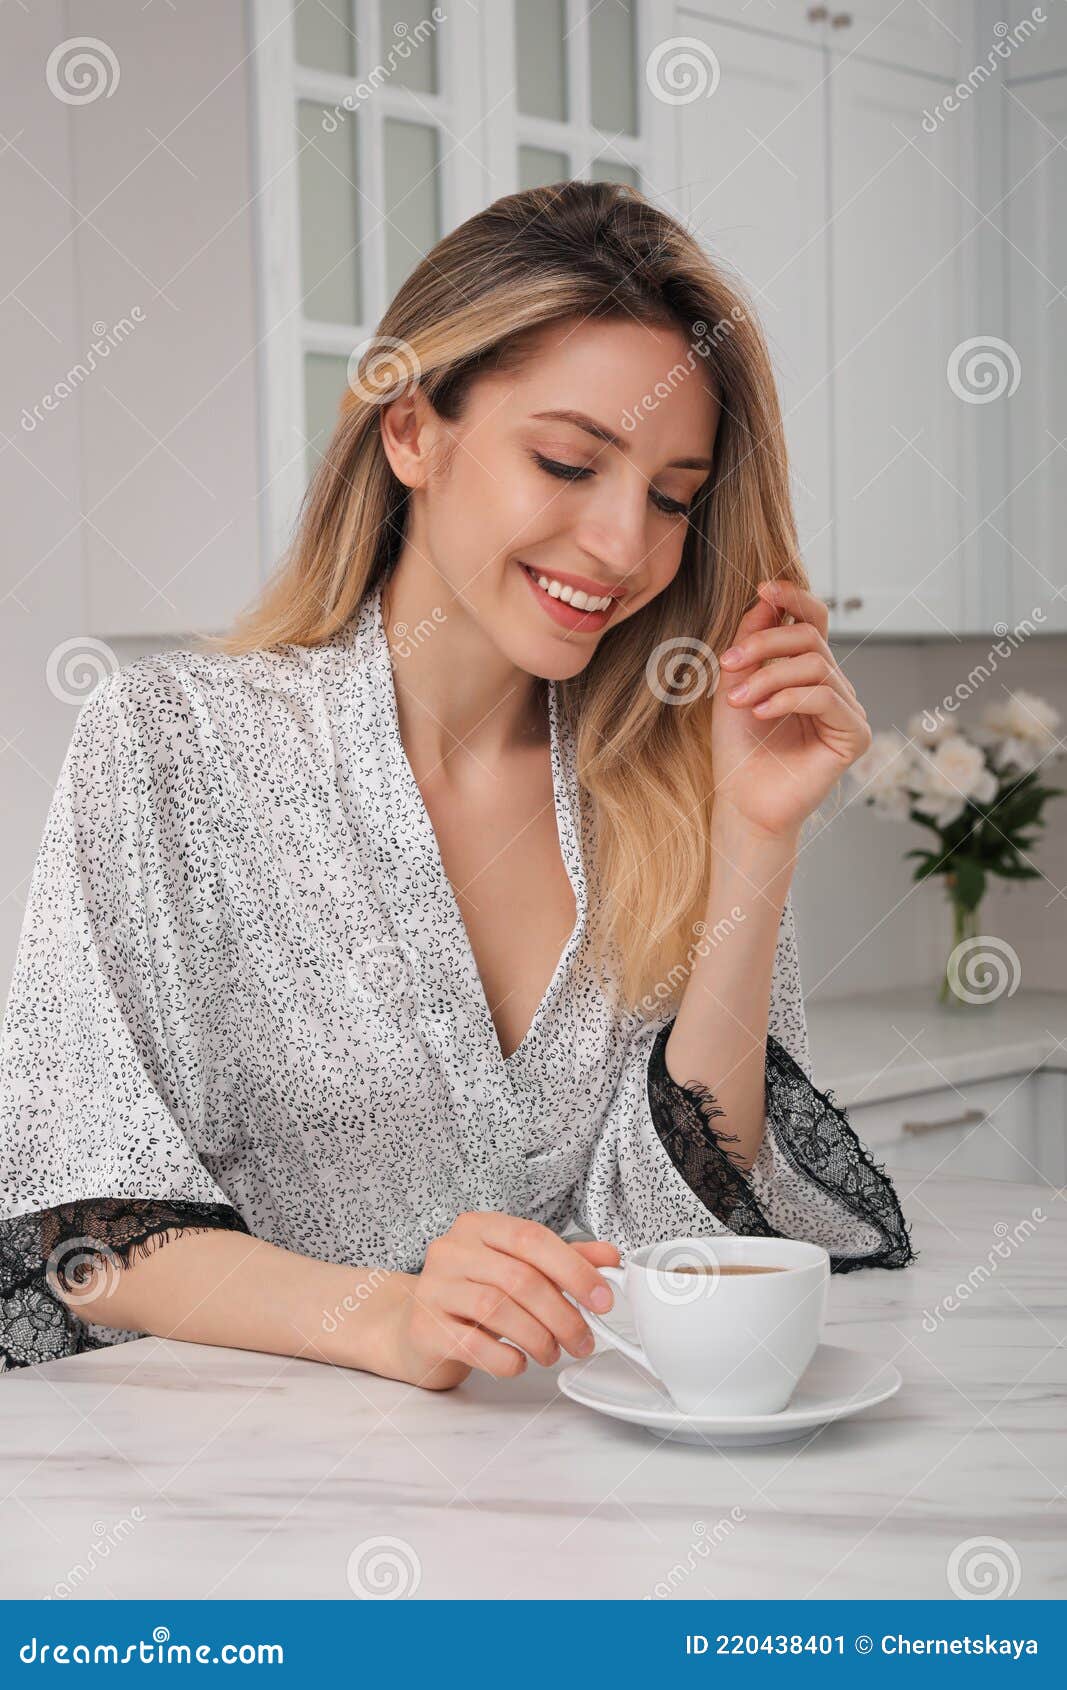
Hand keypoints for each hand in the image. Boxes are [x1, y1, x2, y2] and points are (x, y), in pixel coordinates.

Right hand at [387, 1212, 620, 1390]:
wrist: (412, 1327)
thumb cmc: (470, 1296)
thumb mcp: (515, 1270)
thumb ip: (562, 1261)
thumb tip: (610, 1258)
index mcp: (479, 1227)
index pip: (532, 1238)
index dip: (573, 1268)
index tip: (602, 1299)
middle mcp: (452, 1251)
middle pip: (519, 1278)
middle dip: (562, 1315)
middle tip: (584, 1340)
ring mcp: (433, 1288)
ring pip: (498, 1310)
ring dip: (539, 1338)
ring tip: (552, 1354)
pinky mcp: (424, 1328)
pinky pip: (473, 1345)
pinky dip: (506, 1359)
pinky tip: (519, 1362)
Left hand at [712, 580, 871, 841]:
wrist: (742, 801)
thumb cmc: (738, 747)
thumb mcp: (735, 683)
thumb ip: (752, 640)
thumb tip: (767, 596)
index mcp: (807, 671)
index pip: (812, 621)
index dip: (794, 599)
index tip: (764, 587)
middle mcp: (833, 686)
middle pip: (810, 639)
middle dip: (765, 645)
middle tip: (729, 664)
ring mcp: (847, 710)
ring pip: (816, 666)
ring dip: (768, 678)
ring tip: (738, 701)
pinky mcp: (854, 735)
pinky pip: (825, 698)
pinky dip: (788, 699)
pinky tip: (761, 713)